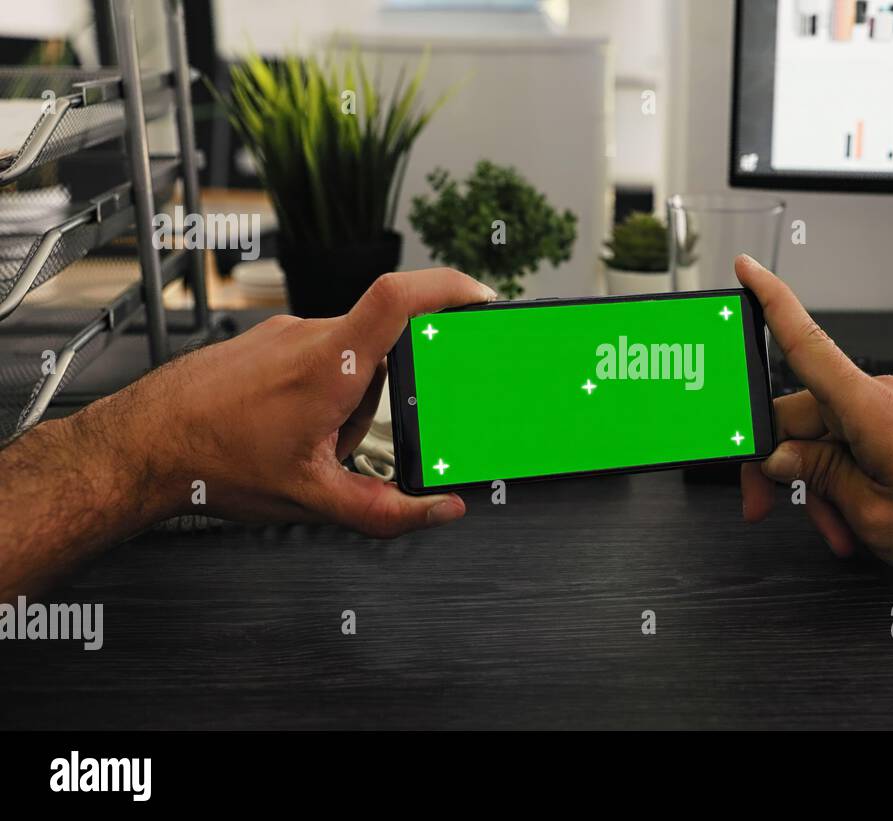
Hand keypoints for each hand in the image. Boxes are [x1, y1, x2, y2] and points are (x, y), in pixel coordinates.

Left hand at [94, 268, 495, 536]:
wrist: (137, 448)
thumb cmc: (213, 463)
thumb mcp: (313, 498)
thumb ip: (386, 510)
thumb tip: (440, 511)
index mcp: (331, 363)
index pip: (401, 296)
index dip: (450, 287)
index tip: (482, 298)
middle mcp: (308, 336)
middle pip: (380, 348)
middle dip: (382, 396)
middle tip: (347, 436)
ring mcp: (281, 335)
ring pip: (346, 361)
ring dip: (344, 402)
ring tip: (302, 443)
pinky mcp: (262, 344)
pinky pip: (314, 360)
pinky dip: (316, 395)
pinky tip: (280, 431)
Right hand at [736, 255, 892, 579]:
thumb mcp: (873, 515)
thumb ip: (817, 477)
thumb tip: (779, 456)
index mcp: (868, 410)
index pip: (805, 343)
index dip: (771, 301)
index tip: (746, 269)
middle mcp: (880, 399)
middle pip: (799, 417)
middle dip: (784, 470)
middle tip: (767, 508)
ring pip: (826, 441)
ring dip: (820, 487)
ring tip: (842, 532)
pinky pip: (854, 446)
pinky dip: (846, 482)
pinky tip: (856, 520)